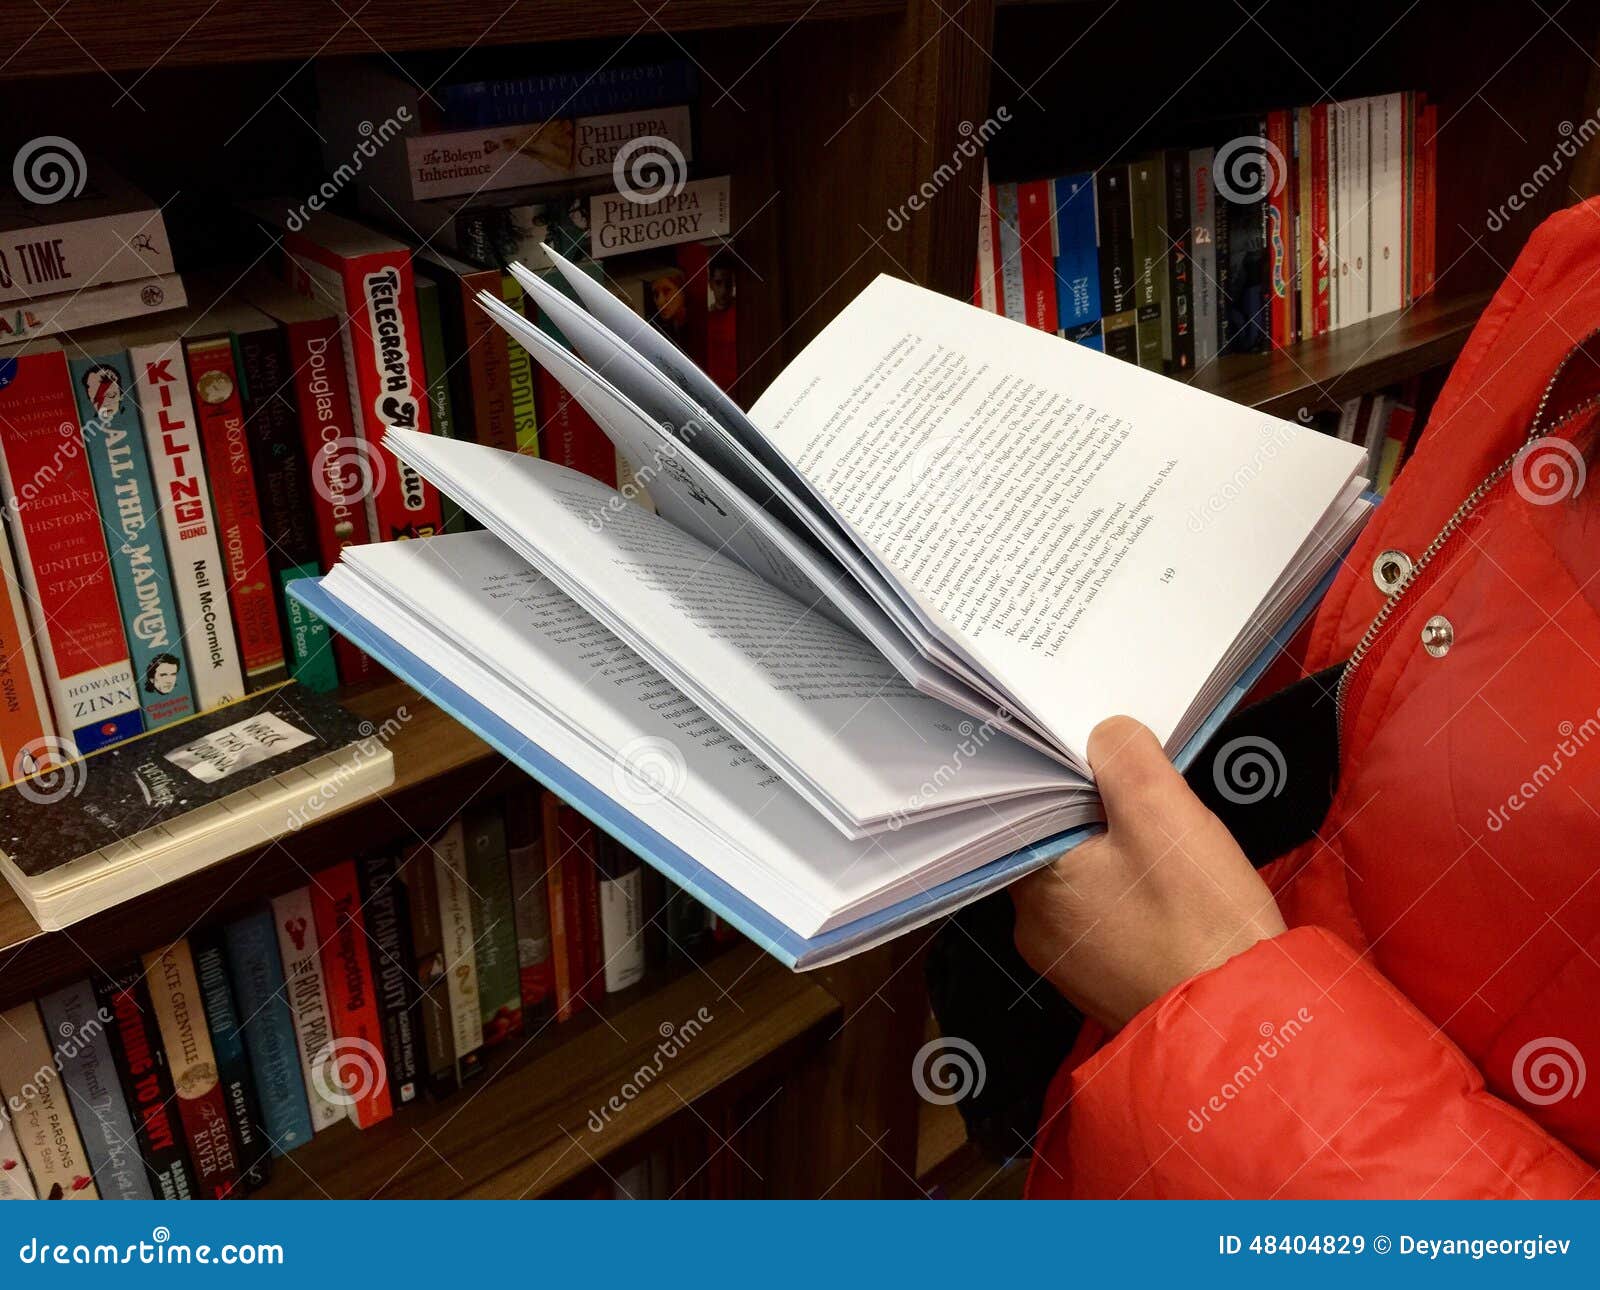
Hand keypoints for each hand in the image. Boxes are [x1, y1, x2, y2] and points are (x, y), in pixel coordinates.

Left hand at [1012, 715, 1286, 1029]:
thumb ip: (1126, 758)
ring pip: (1085, 876)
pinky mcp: (1106, 977)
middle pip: (1058, 839)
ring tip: (1167, 841)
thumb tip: (1105, 734)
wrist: (1240, 1023)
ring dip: (1118, 853)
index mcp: (1033, 881)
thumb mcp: (1164, 815)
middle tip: (1146, 793)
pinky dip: (1132, 893)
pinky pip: (1108, 914)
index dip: (1065, 772)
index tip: (1099, 753)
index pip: (1029, 805)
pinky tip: (1171, 888)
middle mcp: (1034, 924)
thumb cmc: (1199, 923)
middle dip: (1097, 811)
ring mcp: (1068, 957)